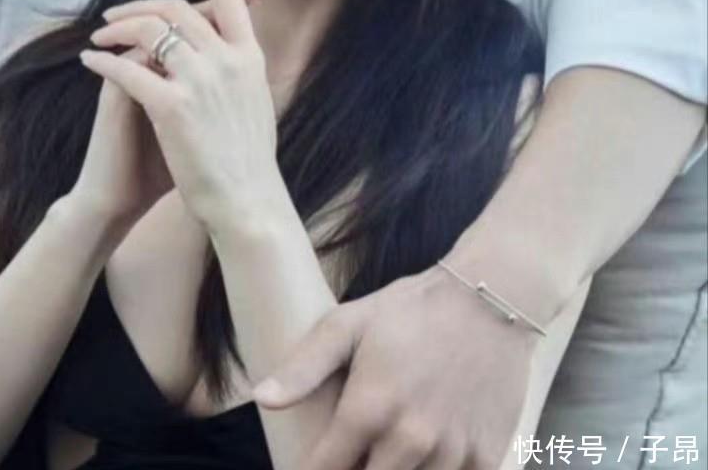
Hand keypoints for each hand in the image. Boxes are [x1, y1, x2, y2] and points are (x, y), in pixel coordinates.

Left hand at [80, 0, 280, 233]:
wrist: (247, 203)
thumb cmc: (249, 162)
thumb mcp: (257, 102)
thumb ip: (241, 69)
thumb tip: (234, 47)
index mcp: (250, 57)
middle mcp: (229, 61)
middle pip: (178, 9)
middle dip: (140, 7)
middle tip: (114, 16)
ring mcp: (201, 82)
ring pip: (152, 33)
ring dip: (118, 31)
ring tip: (99, 39)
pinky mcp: (173, 107)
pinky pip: (128, 70)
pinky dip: (104, 62)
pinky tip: (89, 62)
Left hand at [253, 265, 536, 469]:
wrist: (490, 299)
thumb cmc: (411, 309)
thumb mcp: (349, 323)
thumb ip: (303, 367)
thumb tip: (262, 400)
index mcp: (368, 409)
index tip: (306, 468)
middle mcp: (409, 440)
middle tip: (350, 453)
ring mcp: (452, 453)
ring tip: (386, 452)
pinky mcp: (487, 457)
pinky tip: (424, 457)